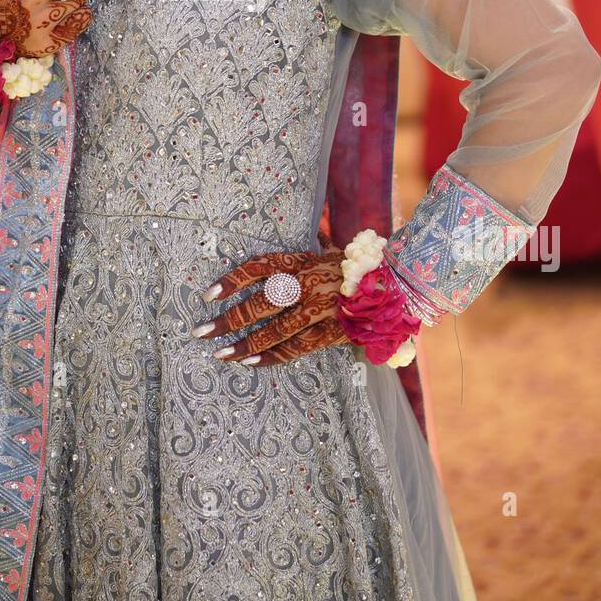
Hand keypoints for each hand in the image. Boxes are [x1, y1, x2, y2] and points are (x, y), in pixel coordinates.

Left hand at [191, 243, 351, 367]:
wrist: (399, 283)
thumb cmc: (359, 266)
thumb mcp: (330, 250)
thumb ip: (309, 247)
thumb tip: (299, 238)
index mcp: (303, 260)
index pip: (259, 267)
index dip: (233, 280)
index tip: (209, 293)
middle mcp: (307, 283)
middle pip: (260, 303)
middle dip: (228, 318)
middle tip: (202, 331)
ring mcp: (319, 309)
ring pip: (274, 330)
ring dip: (244, 343)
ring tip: (220, 353)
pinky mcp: (332, 332)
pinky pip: (297, 348)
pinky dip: (272, 357)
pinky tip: (251, 363)